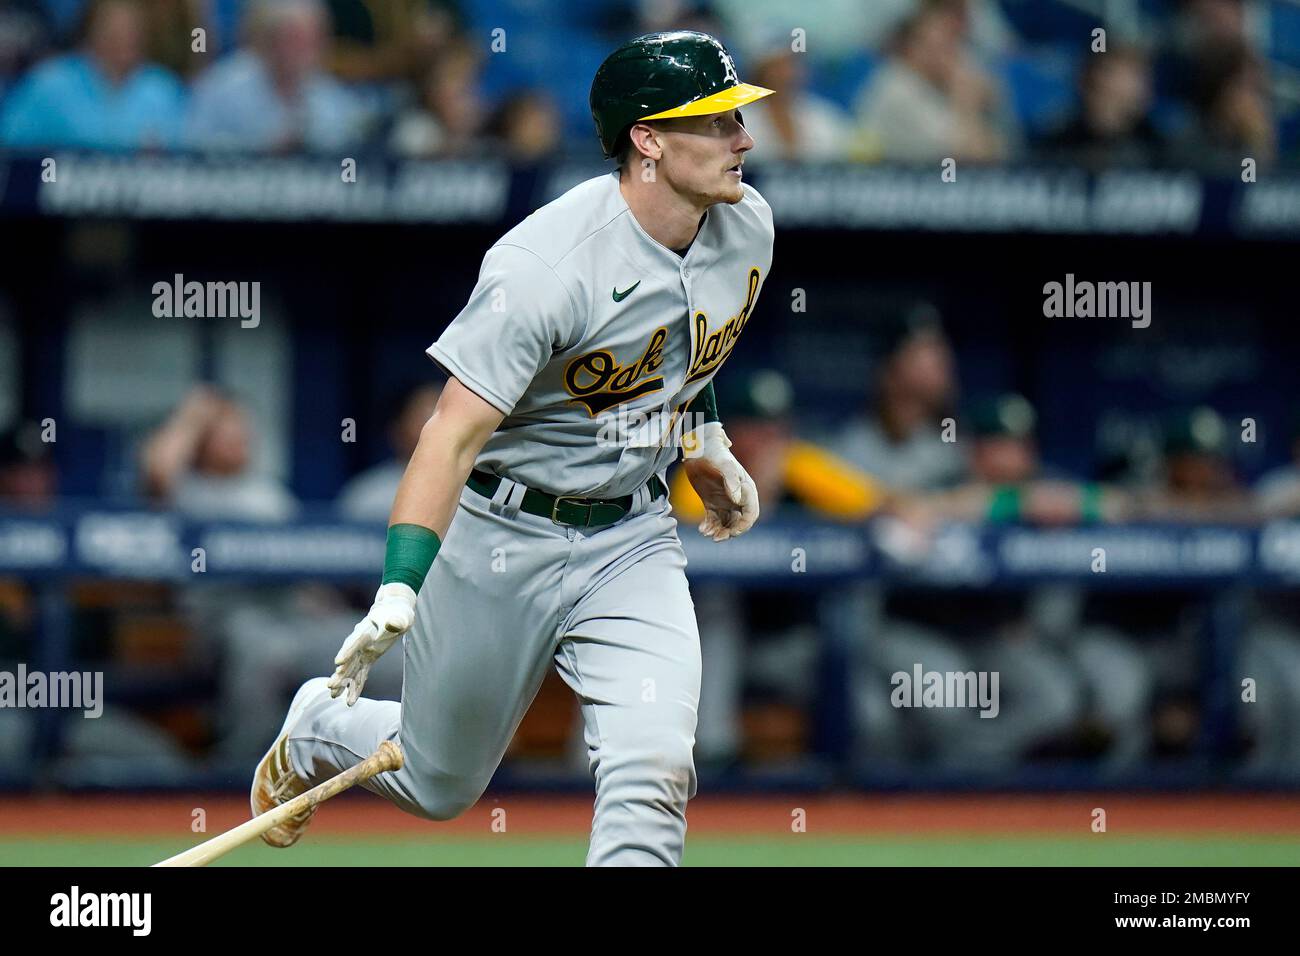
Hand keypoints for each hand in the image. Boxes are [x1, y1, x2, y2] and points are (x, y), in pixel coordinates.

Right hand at [327, 583, 416, 705]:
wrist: (395, 612)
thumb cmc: (398, 613)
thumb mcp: (400, 616)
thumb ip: (396, 621)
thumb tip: (395, 624)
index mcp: (366, 631)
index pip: (354, 642)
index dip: (347, 652)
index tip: (338, 663)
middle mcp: (360, 643)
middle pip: (348, 660)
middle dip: (340, 673)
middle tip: (331, 685)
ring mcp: (363, 652)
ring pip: (351, 670)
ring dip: (343, 683)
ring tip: (332, 696)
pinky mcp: (368, 659)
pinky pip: (361, 675)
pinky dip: (356, 687)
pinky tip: (349, 700)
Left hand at [682, 422, 758, 540]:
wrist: (698, 447)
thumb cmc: (715, 453)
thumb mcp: (724, 465)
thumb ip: (732, 482)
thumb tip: (738, 500)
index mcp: (746, 490)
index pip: (750, 514)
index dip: (743, 526)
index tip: (732, 533)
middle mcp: (737, 497)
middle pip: (739, 522)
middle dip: (729, 532)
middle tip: (716, 537)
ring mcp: (725, 500)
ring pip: (726, 523)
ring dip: (719, 531)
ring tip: (707, 533)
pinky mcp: (712, 502)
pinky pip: (713, 519)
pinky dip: (709, 526)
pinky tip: (702, 529)